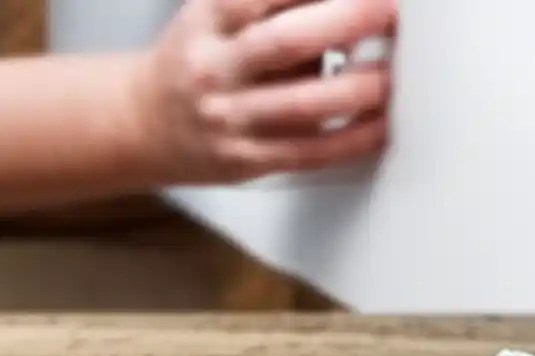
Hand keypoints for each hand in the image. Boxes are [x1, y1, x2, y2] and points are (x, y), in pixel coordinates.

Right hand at [134, 0, 395, 184]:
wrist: (143, 124)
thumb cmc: (199, 61)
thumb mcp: (218, 16)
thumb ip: (275, 10)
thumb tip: (351, 8)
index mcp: (207, 21)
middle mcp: (214, 69)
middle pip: (284, 42)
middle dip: (347, 21)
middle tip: (388, 12)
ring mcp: (228, 119)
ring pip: (303, 105)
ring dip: (360, 88)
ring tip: (391, 73)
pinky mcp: (247, 160)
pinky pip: (310, 153)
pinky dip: (353, 139)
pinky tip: (380, 124)